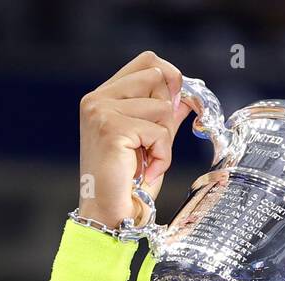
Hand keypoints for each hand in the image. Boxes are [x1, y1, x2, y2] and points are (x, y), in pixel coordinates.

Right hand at [76, 51, 192, 228]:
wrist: (109, 215)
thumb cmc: (128, 184)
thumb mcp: (152, 142)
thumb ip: (166, 117)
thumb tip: (187, 98)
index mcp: (103, 96)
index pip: (148, 62)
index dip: (170, 79)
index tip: (176, 105)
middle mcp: (98, 98)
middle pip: (158, 77)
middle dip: (168, 112)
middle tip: (154, 143)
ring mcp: (101, 111)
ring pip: (162, 108)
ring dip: (164, 141)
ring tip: (147, 162)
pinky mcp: (111, 129)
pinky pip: (159, 132)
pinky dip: (162, 156)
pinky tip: (146, 171)